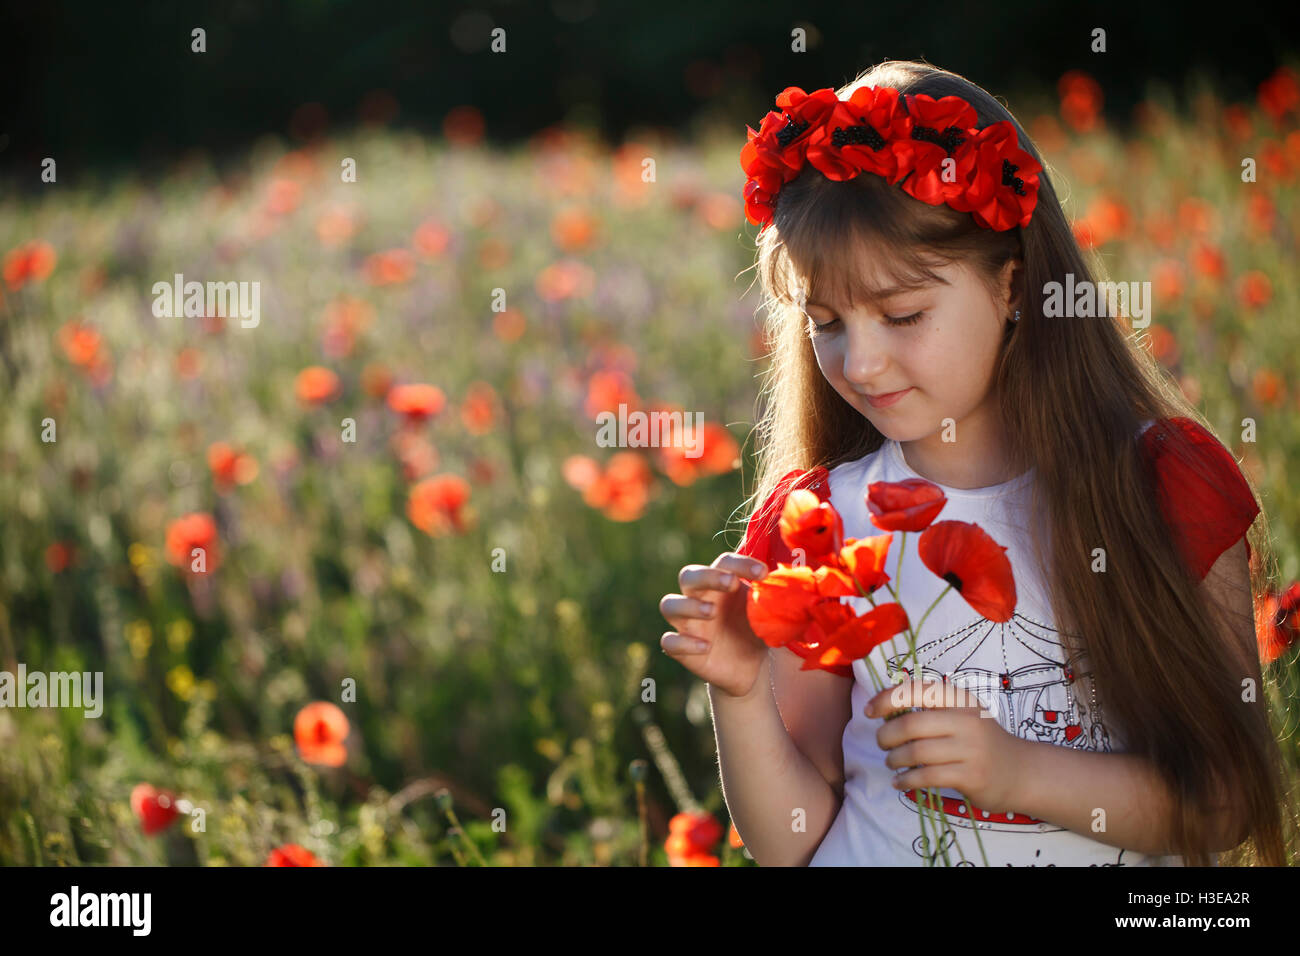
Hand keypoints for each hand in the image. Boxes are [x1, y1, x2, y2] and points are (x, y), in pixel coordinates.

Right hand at [659, 552, 771, 699]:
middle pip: (688, 576)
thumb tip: (791, 584)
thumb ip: (775, 599)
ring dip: (689, 605)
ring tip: (711, 612)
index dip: (740, 563)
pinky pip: (670, 641)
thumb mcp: (770, 614)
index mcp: (722, 583)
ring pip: (669, 605)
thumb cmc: (757, 631)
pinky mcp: (683, 650)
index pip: (723, 563)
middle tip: (731, 583)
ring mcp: (688, 624)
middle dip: (708, 576)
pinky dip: (684, 643)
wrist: (750, 669)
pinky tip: (705, 647)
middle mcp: (700, 598)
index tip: (763, 573)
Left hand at [866, 678, 1028, 812]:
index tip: (869, 712)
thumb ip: (930, 709)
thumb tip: (883, 709)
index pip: (917, 690)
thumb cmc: (980, 741)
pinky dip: (906, 780)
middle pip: (911, 724)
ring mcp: (971, 749)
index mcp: (960, 700)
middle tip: (882, 744)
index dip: (887, 699)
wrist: (1020, 772)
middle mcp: (967, 721)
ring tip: (892, 762)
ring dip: (895, 759)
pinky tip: (900, 782)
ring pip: (916, 752)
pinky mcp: (971, 776)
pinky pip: (927, 777)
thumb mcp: (962, 715)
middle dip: (887, 736)